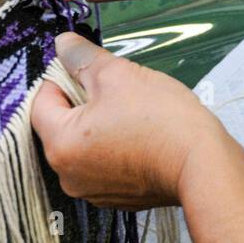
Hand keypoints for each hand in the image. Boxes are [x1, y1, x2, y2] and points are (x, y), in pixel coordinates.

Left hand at [31, 32, 222, 209]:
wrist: (203, 164)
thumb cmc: (161, 121)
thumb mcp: (118, 74)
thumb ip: (82, 57)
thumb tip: (63, 44)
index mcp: (60, 144)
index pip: (40, 102)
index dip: (61, 77)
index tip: (87, 69)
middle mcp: (69, 174)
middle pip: (61, 126)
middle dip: (83, 102)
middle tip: (115, 89)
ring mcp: (93, 191)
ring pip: (84, 145)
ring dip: (99, 125)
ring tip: (132, 113)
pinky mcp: (118, 198)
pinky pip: (105, 165)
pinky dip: (116, 148)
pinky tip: (141, 135)